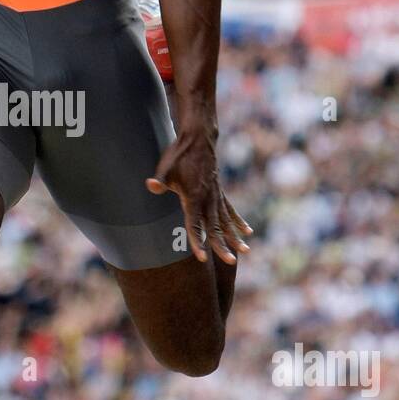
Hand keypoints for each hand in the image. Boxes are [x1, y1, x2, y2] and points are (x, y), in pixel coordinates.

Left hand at [146, 124, 251, 264]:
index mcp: (194, 196)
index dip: (197, 242)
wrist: (198, 138)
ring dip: (235, 237)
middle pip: (215, 227)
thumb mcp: (166, 168)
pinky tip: (248, 231)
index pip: (195, 224)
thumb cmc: (179, 155)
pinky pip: (231, 210)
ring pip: (227, 221)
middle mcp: (208, 198)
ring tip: (246, 252)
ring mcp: (216, 195)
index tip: (202, 257)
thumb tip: (150, 185)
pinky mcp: (219, 192)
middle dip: (222, 246)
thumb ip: (160, 181)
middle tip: (231, 262)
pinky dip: (238, 221)